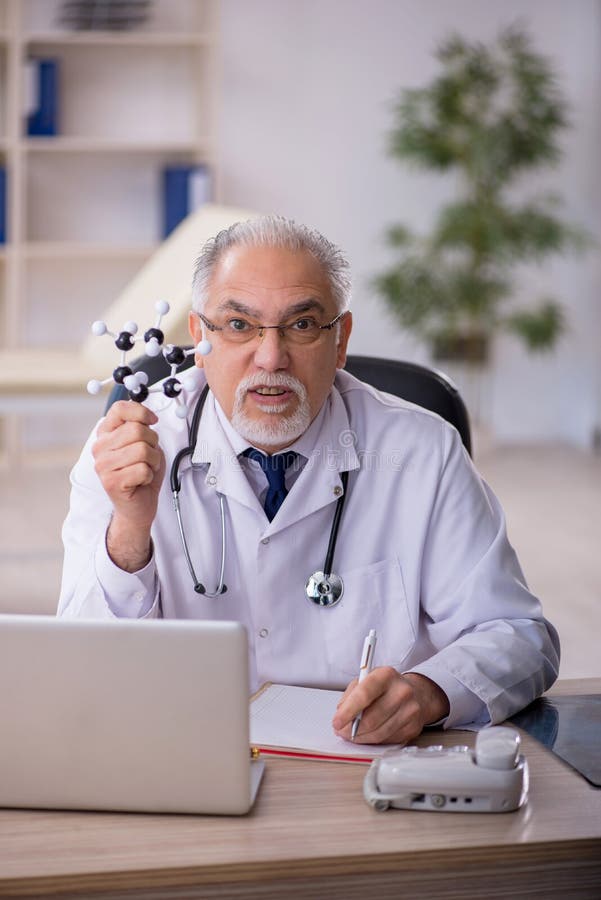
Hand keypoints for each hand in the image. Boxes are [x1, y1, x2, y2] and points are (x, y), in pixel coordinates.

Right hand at [92, 401, 164, 570]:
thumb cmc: (141, 473)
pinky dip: (150, 475)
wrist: (137, 506)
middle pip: (137, 430)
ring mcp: (103, 465)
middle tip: (149, 456)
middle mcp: (100, 447)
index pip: (119, 408)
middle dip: (153, 442)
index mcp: (106, 433)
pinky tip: (141, 480)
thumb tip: (148, 417)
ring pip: (143, 450)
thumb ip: (141, 427)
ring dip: (153, 460)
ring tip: (145, 468)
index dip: (141, 412)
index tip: (152, 421)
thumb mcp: (143, 443)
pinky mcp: (111, 482)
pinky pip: (143, 469)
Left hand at [332, 668, 449, 744]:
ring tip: (351, 734)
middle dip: (351, 729)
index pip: (364, 695)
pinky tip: (368, 734)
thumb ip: (351, 695)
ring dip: (361, 737)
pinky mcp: (413, 727)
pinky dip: (373, 740)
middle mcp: (401, 691)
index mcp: (386, 675)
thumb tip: (341, 716)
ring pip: (378, 733)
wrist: (417, 693)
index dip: (348, 711)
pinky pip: (387, 740)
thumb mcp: (366, 680)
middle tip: (341, 731)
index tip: (336, 722)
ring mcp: (410, 710)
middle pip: (371, 719)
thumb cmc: (386, 686)